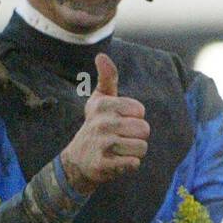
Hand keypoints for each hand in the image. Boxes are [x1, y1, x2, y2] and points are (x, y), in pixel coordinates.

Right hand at [59, 53, 149, 193]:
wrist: (78, 160)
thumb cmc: (96, 126)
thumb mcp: (99, 100)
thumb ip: (107, 78)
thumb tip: (101, 56)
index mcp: (104, 105)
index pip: (140, 111)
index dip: (135, 118)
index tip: (120, 122)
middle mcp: (102, 123)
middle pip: (144, 130)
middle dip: (137, 137)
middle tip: (121, 139)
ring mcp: (102, 145)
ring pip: (141, 148)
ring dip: (135, 152)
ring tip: (120, 150)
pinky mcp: (103, 165)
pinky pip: (134, 164)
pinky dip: (130, 165)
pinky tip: (118, 162)